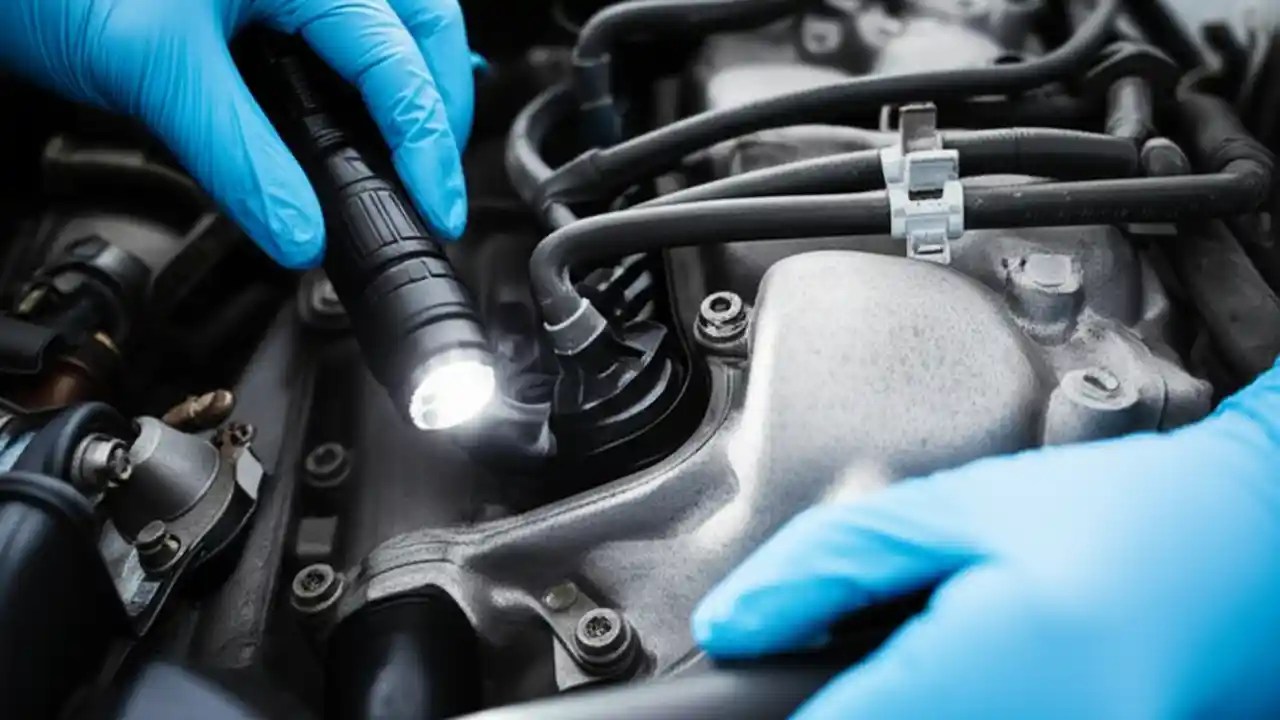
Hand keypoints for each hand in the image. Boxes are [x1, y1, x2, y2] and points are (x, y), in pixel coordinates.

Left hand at [0, 0, 473, 267]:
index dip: (425, 142)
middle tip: (435, 179)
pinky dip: (375, 70)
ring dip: (416, 84)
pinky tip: (370, 107)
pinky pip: (355, 25)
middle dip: (443, 104)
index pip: (396, 62)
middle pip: (425, 26)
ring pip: (399, 20)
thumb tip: (300, 230)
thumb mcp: (159, 72)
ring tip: (414, 150)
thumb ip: (240, 159)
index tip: (434, 205)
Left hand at [694, 366, 1279, 717]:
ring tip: (940, 659)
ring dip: (910, 711)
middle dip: (856, 706)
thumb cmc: (1128, 516)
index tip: (772, 685)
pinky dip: (956, 718)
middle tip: (888, 656)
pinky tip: (969, 688)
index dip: (796, 707)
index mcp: (1003, 660)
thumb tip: (734, 623)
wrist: (1256, 553)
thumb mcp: (960, 510)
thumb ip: (831, 565)